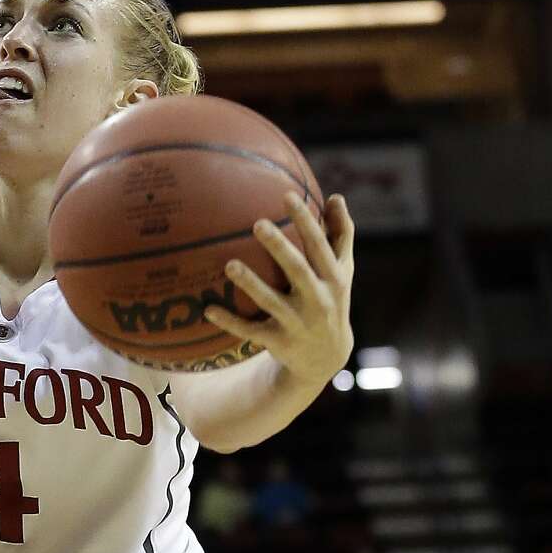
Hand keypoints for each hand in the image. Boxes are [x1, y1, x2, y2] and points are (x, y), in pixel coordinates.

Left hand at [205, 192, 354, 386]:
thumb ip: (341, 234)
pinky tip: (208, 309)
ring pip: (271, 302)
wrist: (327, 357)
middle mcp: (318, 300)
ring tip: (229, 264)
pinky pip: (250, 331)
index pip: (320, 245)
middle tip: (258, 223)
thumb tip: (335, 197)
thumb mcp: (343, 271)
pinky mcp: (279, 342)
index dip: (306, 221)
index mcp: (333, 279)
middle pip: (299, 270)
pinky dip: (230, 322)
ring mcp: (298, 322)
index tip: (288, 195)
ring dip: (251, 284)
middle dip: (280, 247)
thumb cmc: (332, 299)